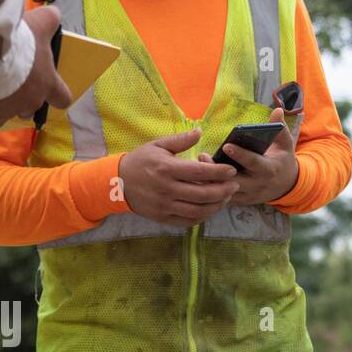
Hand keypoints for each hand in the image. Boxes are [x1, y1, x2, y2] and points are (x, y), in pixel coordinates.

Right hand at [0, 6, 72, 130]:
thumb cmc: (20, 41)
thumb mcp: (41, 24)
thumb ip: (51, 20)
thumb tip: (54, 14)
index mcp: (47, 85)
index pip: (62, 98)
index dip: (56, 95)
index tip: (46, 88)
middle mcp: (30, 102)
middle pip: (29, 109)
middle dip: (20, 101)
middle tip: (8, 86)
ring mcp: (5, 111)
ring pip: (0, 118)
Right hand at [118, 129, 238, 225]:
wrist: (117, 182)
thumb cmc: (141, 160)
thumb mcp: (158, 145)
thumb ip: (180, 140)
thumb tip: (200, 131)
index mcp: (166, 168)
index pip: (200, 172)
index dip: (219, 172)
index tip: (231, 170)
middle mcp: (166, 189)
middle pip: (203, 194)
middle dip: (224, 190)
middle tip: (234, 185)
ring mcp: (164, 205)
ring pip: (198, 210)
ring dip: (217, 205)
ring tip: (226, 196)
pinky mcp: (162, 217)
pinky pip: (188, 221)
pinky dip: (203, 216)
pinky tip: (210, 207)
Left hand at [199, 107, 297, 205]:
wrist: (287, 186)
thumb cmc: (282, 161)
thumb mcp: (285, 145)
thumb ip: (279, 128)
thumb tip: (278, 110)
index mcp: (269, 169)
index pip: (253, 162)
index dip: (240, 155)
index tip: (227, 146)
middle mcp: (258, 184)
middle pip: (234, 180)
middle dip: (217, 169)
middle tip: (202, 156)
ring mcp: (248, 195)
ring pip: (225, 191)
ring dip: (210, 180)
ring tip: (196, 166)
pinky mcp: (240, 201)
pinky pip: (222, 199)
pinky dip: (210, 190)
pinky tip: (198, 178)